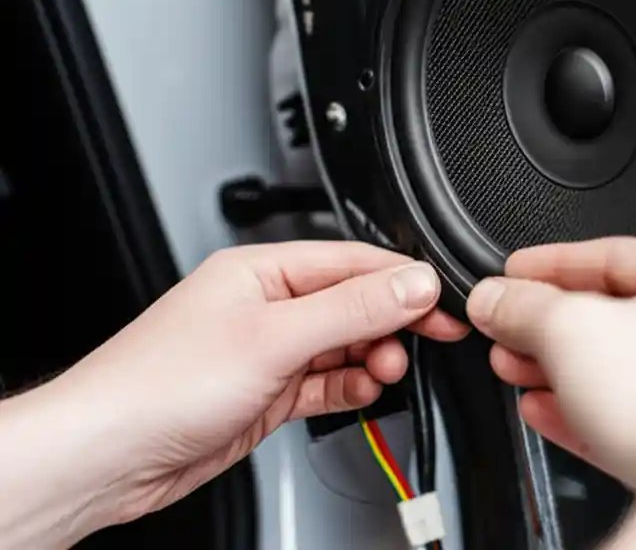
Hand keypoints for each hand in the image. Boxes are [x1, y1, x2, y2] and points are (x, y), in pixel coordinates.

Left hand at [0, 241, 468, 547]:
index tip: (443, 302)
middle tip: (431, 339)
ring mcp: (266, 351)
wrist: (109, 455)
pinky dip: (348, 388)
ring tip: (385, 372)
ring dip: (372, 359)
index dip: (404, 281)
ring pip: (343, 346)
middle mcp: (265, 306)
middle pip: (353, 304)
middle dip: (392, 323)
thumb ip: (351, 309)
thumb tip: (412, 283)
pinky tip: (361, 393)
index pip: (353, 262)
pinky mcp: (265, 393)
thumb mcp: (275, 337)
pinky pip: (326, 383)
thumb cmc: (159, 384)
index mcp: (261, 270)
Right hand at [467, 237, 635, 548]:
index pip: (618, 256)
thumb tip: (499, 298)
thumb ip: (525, 306)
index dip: (555, 263)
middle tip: (508, 328)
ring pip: (627, 372)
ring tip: (517, 371)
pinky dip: (589, 413)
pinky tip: (548, 413)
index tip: (515, 274)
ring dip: (562, 370)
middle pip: (620, 316)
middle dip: (551, 325)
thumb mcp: (571, 329)